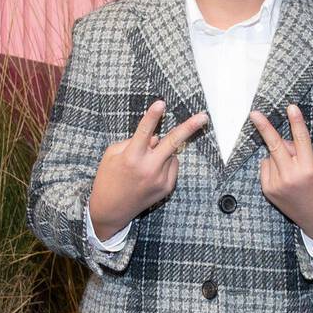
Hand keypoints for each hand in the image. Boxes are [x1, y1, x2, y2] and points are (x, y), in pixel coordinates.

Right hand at [88, 100, 207, 238]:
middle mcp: (148, 169)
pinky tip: (150, 173)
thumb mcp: (112, 154)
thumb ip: (132, 142)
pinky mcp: (167, 187)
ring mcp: (160, 179)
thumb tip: (155, 138)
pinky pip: (172, 165)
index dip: (153, 116)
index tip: (161, 103)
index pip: (144, 132)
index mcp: (131, 158)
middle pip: (173, 142)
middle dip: (190, 128)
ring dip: (162, 151)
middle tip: (204, 117)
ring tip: (144, 164)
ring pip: (170, 153)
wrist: (111, 209)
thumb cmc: (109, 177)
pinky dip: (164, 163)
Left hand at [251, 104, 312, 246]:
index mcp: (308, 168)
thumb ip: (303, 151)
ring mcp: (277, 184)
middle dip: (264, 127)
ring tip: (292, 171)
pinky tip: (284, 177)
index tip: (291, 107)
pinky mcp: (268, 190)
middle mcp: (291, 176)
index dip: (296, 122)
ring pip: (271, 155)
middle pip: (275, 145)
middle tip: (254, 113)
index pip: (301, 139)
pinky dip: (273, 166)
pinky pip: (266, 166)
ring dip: (279, 155)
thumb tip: (282, 141)